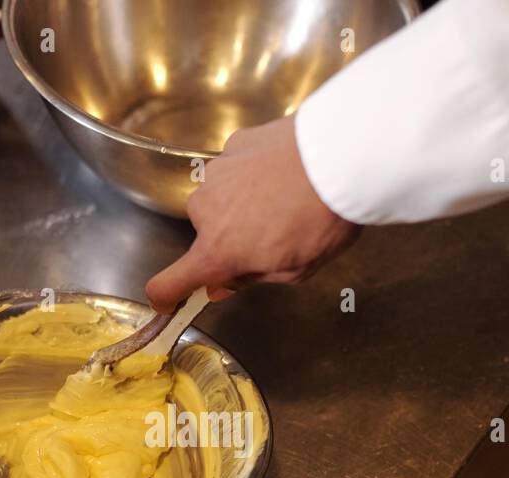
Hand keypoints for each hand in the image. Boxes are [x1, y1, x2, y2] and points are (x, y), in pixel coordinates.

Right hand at [145, 115, 361, 313]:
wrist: (342, 156)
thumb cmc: (323, 218)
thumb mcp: (295, 269)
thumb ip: (252, 279)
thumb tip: (225, 284)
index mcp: (218, 251)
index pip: (168, 283)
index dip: (166, 296)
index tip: (168, 301)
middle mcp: (205, 211)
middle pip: (206, 236)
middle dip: (230, 240)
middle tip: (271, 238)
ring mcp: (217, 174)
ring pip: (220, 200)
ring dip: (241, 206)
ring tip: (284, 201)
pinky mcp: (234, 145)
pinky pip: (235, 169)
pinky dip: (252, 175)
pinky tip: (282, 174)